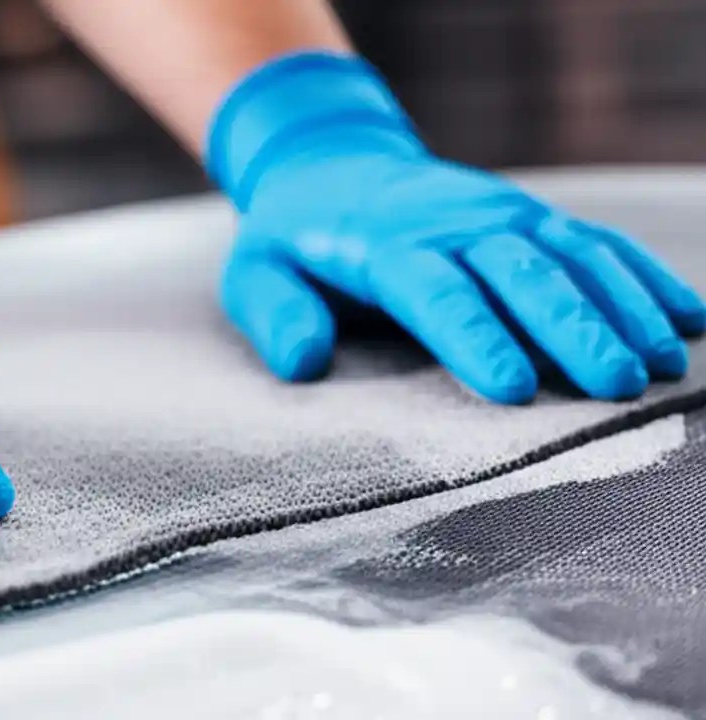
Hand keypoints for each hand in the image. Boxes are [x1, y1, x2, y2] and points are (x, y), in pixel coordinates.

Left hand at [208, 52, 705, 402]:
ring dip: (621, 307)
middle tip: (614, 387)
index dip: (477, 338)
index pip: (437, 292)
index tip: (516, 389)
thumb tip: (304, 363)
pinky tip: (685, 318)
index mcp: (386, 245)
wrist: (331, 164)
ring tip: (660, 365)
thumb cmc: (292, 239)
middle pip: (520, 273)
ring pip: (572, 255)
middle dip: (571, 329)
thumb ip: (276, 316)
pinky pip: (595, 241)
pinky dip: (642, 277)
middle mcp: (455, 222)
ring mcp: (501, 213)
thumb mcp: (255, 273)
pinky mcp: (531, 216)